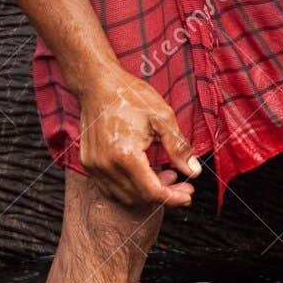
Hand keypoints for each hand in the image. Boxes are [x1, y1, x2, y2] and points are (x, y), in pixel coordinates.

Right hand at [75, 65, 201, 207]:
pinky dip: (130, 187)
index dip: (172, 198)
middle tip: (183, 185)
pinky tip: (147, 173)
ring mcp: (94, 166)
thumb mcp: (162, 117)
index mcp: (125, 155)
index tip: (188, 195)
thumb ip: (178, 148)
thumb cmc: (131, 96)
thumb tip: (193, 172)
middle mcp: (105, 166)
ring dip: (147, 192)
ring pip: (124, 196)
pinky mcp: (88, 164)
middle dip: (164, 195)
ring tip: (167, 175)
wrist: (98, 85)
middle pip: (138, 197)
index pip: (151, 191)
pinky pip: (110, 187)